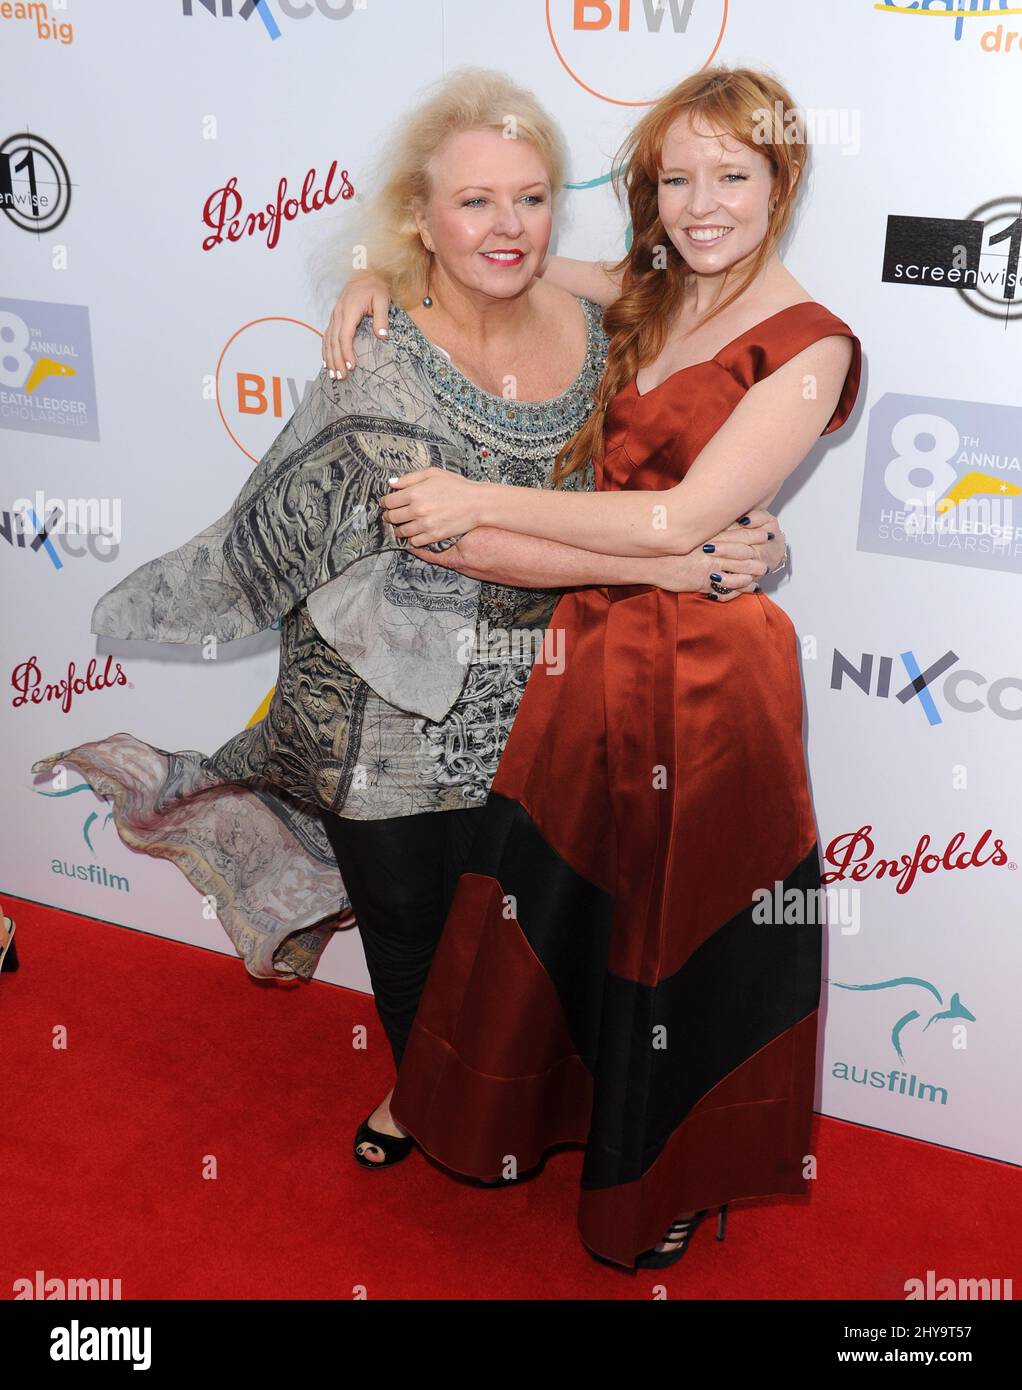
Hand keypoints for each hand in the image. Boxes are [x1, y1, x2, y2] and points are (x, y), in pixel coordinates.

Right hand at [322, 273, 391, 378]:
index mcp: (349, 310)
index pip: (345, 336)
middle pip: (333, 341)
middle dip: (336, 361)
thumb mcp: (382, 299)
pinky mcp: (335, 318)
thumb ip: (381, 318)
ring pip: (327, 340)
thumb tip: (382, 337)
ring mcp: (334, 316)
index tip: (351, 367)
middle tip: (340, 377)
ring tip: (333, 375)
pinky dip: (325, 350)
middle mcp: (338, 314)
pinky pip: (327, 336)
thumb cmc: (375, 287)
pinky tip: (327, 362)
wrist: (365, 273)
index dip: (346, 352)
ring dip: (329, 359)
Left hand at [382, 468, 487, 545]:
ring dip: (398, 529)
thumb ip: (410, 478)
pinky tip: (414, 534)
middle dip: (389, 516)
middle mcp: (417, 510)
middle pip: (392, 517)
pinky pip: (414, 542)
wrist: (477, 503)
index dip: (385, 503)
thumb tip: (392, 483)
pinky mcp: (433, 536)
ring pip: (401, 531)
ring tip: (401, 526)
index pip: (389, 502)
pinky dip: (411, 539)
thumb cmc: (457, 486)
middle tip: (391, 515)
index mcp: (414, 493)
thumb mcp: (433, 473)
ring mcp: (425, 525)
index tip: (386, 503)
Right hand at [652, 510, 785, 600]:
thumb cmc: (666, 546)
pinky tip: (748, 590)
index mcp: (709, 535)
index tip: (766, 533)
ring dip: (751, 574)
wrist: (647, 561)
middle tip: (769, 556)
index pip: (739, 532)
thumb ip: (705, 528)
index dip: (755, 533)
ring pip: (738, 572)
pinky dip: (739, 590)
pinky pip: (725, 588)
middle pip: (744, 552)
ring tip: (761, 574)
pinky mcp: (701, 581)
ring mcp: (707, 567)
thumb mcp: (688, 532)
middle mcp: (711, 550)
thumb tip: (720, 523)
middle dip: (758, 556)